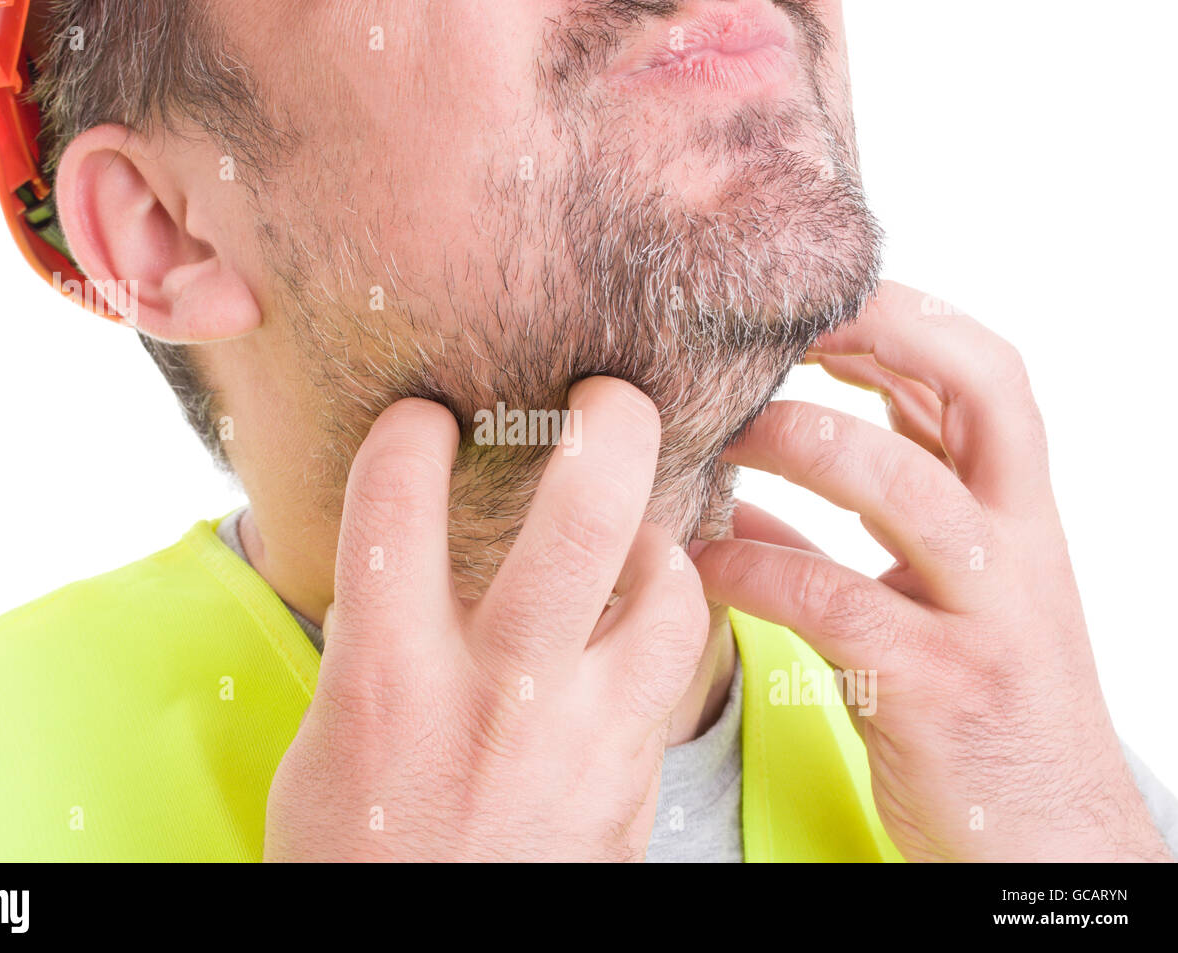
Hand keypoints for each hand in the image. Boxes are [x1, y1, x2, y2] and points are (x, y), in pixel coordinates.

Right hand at [265, 377, 709, 860]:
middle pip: (577, 523)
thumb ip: (374, 642)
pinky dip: (669, 613)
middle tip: (609, 393)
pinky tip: (649, 606)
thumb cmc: (362, 858)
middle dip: (608, 430)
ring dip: (661, 536)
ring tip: (638, 522)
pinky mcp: (636, 775)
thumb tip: (405, 557)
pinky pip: (678, 665)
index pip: (395, 508)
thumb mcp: (330, 744)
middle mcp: (493, 696)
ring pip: (666, 591)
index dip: (411, 436)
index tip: (425, 415)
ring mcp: (582, 735)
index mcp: (387, 680)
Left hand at [693, 281, 1171, 861]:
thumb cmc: (972, 718)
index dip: (905, 322)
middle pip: (985, 397)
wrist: (1048, 845)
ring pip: (911, 490)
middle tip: (779, 327)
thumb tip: (732, 506)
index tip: (816, 303)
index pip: (984, 382)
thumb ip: (842, 546)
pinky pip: (836, 603)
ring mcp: (987, 619)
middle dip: (883, 338)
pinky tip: (700, 564)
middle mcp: (1016, 553)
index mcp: (1013, 522)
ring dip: (808, 444)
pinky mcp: (940, 691)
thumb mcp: (922, 610)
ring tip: (727, 435)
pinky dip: (757, 570)